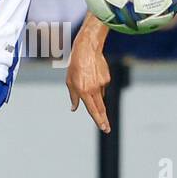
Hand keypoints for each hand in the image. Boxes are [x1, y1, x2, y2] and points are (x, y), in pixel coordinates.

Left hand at [66, 17, 110, 131]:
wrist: (87, 49)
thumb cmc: (75, 65)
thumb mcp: (69, 81)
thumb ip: (73, 96)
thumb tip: (74, 109)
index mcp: (83, 91)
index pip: (92, 110)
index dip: (98, 120)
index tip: (103, 128)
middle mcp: (94, 89)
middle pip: (101, 108)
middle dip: (103, 120)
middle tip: (106, 129)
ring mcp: (102, 84)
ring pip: (100, 95)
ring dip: (95, 95)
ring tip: (87, 81)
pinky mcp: (107, 78)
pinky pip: (102, 86)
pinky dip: (97, 84)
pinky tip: (93, 75)